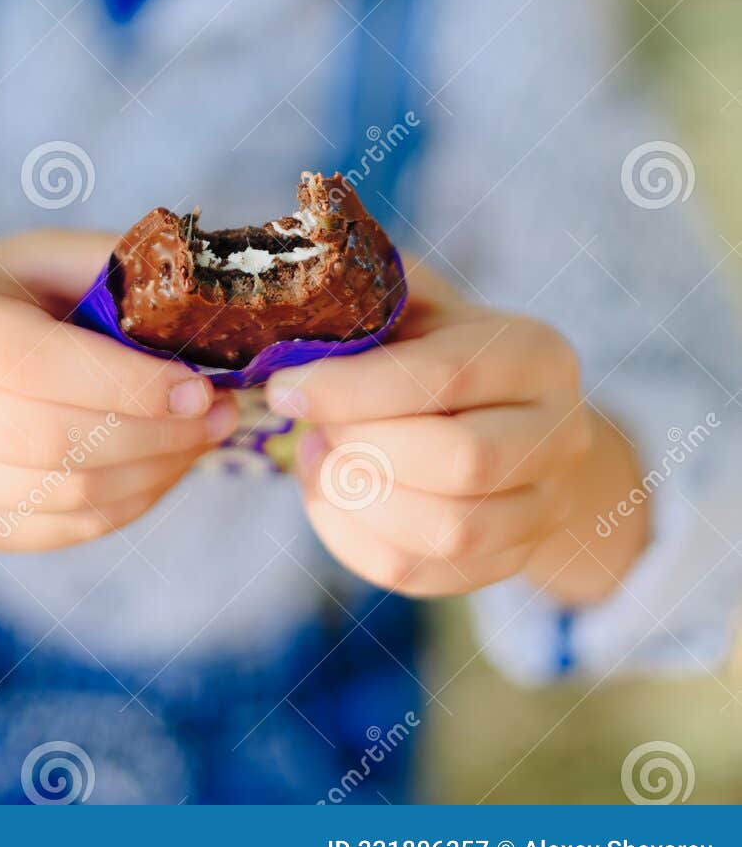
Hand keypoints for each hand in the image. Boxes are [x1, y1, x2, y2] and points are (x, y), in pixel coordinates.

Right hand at [0, 231, 236, 551]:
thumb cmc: (7, 296)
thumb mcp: (51, 256)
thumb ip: (118, 269)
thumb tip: (207, 295)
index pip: (30, 363)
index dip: (122, 381)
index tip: (199, 385)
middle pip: (48, 439)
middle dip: (152, 432)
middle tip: (220, 415)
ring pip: (61, 495)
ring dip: (152, 472)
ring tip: (202, 438)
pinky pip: (59, 531)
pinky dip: (127, 504)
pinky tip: (164, 467)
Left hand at [266, 264, 644, 600]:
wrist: (508, 418)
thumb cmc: (440, 347)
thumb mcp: (420, 303)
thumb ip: (373, 289)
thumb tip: (300, 271)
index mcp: (536, 353)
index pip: (446, 376)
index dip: (355, 388)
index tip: (285, 388)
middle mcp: (561, 431)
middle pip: (463, 462)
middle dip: (365, 448)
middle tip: (310, 428)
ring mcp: (545, 505)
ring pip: (452, 532)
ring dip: (359, 502)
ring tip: (316, 461)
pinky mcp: (511, 560)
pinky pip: (425, 575)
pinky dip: (356, 543)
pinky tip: (328, 498)